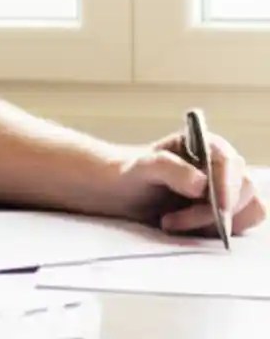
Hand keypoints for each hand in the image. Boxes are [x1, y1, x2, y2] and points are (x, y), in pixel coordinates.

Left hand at [117, 132, 264, 235]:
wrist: (127, 195)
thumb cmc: (134, 176)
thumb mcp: (142, 168)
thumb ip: (168, 168)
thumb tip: (202, 184)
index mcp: (207, 145)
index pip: (230, 164)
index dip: (228, 187)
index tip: (219, 210)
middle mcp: (225, 165)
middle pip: (243, 190)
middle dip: (209, 213)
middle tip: (169, 222)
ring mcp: (231, 188)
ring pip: (248, 210)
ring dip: (212, 225)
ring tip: (172, 223)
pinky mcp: (231, 211)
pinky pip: (242, 225)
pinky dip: (218, 232)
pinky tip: (188, 229)